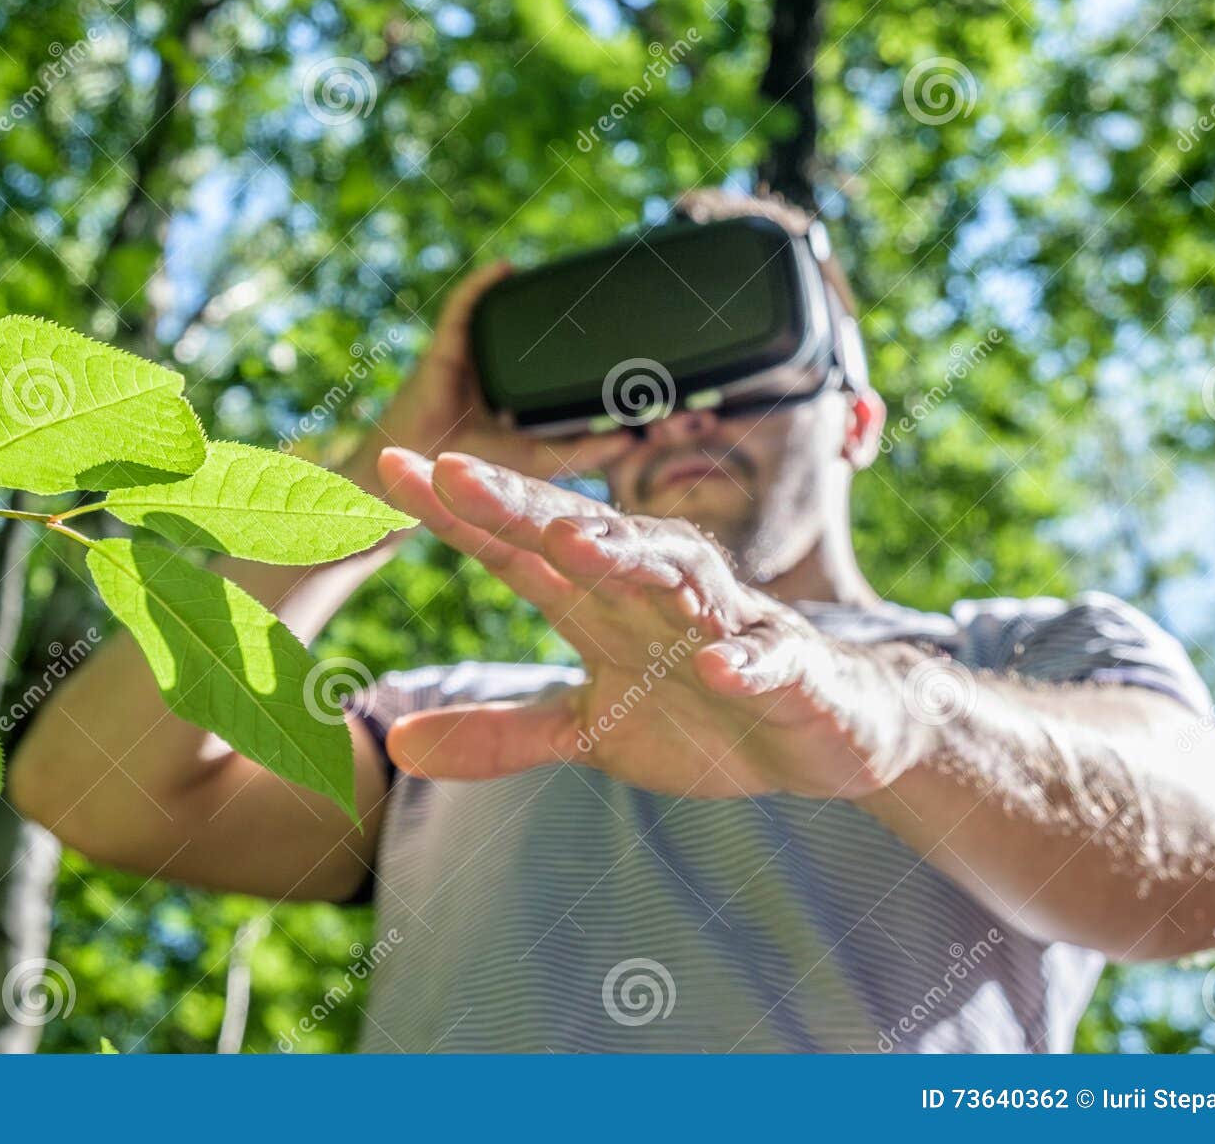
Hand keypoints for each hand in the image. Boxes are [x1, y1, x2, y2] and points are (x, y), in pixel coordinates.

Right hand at [368, 264, 631, 479]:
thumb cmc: (467, 470)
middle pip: (528, 331)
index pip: (552, 364)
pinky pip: (461, 309)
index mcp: (517, 396)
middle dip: (555, 313)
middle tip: (594, 295)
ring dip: (523, 294)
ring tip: (555, 275)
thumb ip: (582, 450)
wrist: (414, 479)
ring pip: (499, 315)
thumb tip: (631, 439)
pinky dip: (480, 286)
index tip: (620, 337)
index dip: (580, 349)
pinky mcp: (444, 350)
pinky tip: (503, 269)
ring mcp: (467, 357)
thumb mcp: (538, 460)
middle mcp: (493, 370)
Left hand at [374, 448, 927, 799]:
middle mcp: (655, 597)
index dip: (457, 513)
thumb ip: (499, 734)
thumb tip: (395, 746)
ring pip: (672, 576)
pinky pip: (763, 658)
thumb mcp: (587, 730)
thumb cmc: (698, 713)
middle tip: (457, 473)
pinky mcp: (786, 669)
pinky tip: (711, 665)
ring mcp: (722, 627)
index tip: (393, 469)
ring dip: (625, 557)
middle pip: (583, 539)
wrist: (821, 735)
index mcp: (601, 605)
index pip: (518, 549)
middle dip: (521, 505)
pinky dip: (740, 659)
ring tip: (570, 544)